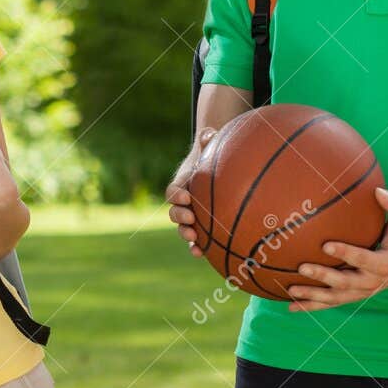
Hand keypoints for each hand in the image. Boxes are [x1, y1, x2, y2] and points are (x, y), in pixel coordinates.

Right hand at [165, 128, 218, 256]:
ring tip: (194, 240)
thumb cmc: (211, 158)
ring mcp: (191, 217)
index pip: (174, 192)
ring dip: (186, 235)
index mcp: (183, 186)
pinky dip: (198, 248)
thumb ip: (208, 140)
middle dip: (179, 218)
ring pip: (183, 228)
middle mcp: (184, 204)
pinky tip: (204, 255)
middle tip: (190, 219)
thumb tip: (209, 133)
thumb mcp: (210, 147)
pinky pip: (198, 240)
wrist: (214, 172)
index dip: (177, 195)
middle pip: (174, 213)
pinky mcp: (201, 227)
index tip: (186, 196)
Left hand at [286, 188, 387, 309]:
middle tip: (302, 267)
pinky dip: (312, 305)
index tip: (326, 245)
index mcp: (384, 263)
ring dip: (313, 296)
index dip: (346, 253)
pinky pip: (331, 302)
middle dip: (323, 276)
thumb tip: (378, 190)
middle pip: (344, 282)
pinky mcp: (354, 295)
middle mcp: (372, 281)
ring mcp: (362, 291)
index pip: (363, 259)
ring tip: (291, 290)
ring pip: (335, 297)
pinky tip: (291, 306)